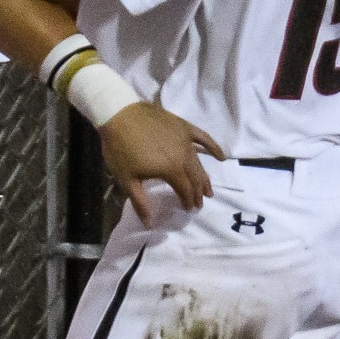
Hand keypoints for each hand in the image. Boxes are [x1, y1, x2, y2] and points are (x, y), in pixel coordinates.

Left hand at [96, 103, 223, 220]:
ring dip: (204, 177)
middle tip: (199, 203)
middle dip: (198, 193)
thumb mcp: (127, 179)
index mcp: (171, 170)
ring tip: (208, 189)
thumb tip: (150, 224)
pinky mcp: (183, 127)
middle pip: (195, 178)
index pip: (185, 190)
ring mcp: (185, 140)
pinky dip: (213, 147)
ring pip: (199, 162)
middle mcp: (183, 155)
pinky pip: (203, 137)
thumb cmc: (120, 149)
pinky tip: (221, 156)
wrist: (118, 114)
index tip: (188, 210)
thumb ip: (140, 203)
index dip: (188, 201)